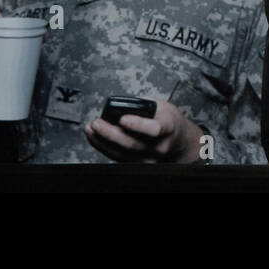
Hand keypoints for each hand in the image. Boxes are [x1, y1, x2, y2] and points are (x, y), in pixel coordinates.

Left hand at [84, 101, 203, 162]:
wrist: (178, 141)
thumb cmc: (168, 121)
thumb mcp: (163, 106)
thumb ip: (144, 104)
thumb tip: (122, 104)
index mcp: (168, 128)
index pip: (154, 129)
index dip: (138, 125)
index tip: (123, 119)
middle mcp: (159, 147)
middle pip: (133, 144)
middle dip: (111, 133)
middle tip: (96, 123)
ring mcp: (149, 158)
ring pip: (122, 153)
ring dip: (103, 141)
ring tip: (90, 129)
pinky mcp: (139, 164)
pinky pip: (118, 157)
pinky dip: (104, 147)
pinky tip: (94, 138)